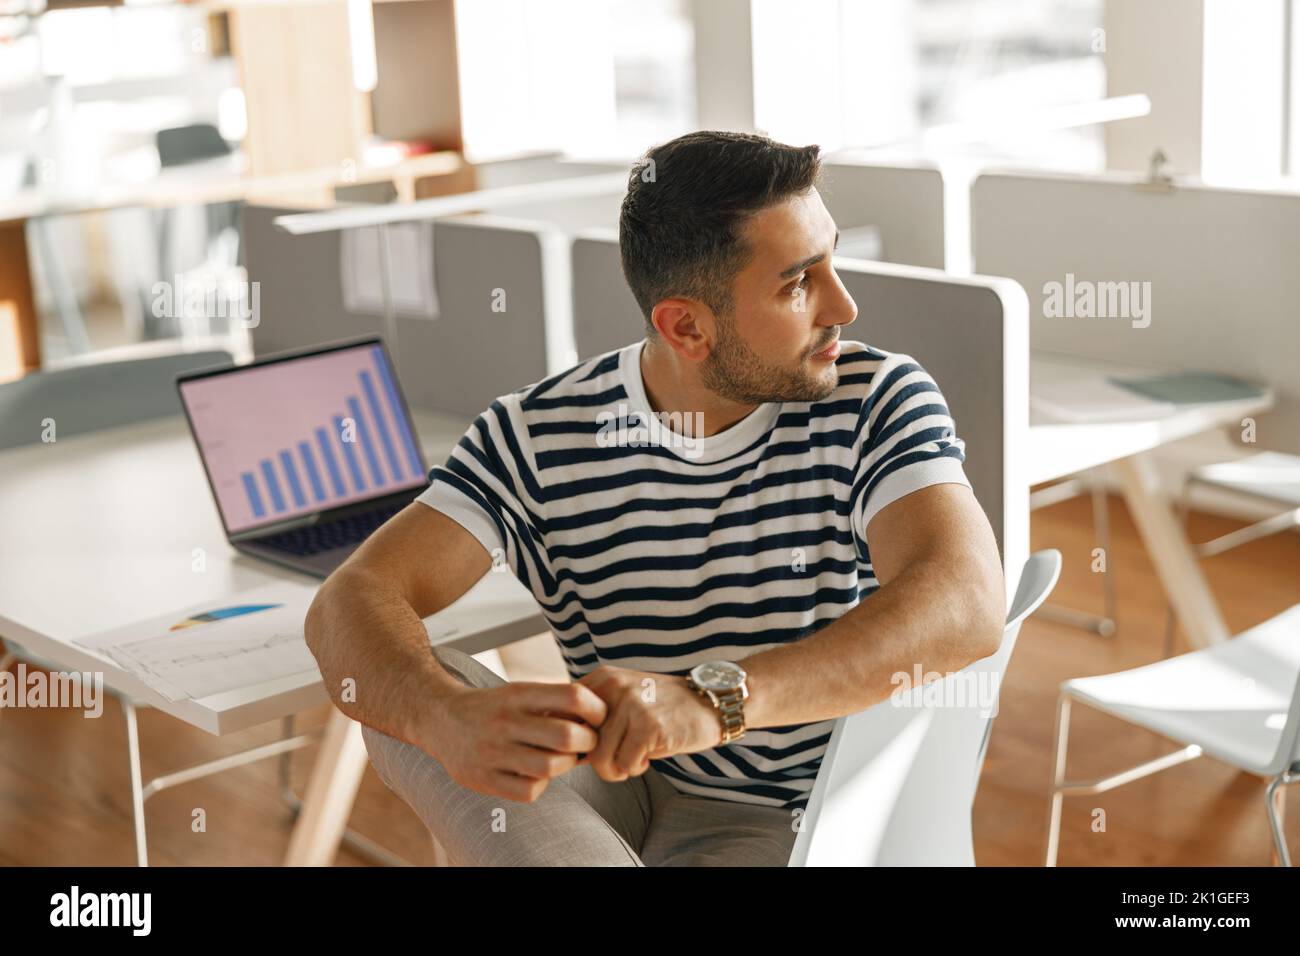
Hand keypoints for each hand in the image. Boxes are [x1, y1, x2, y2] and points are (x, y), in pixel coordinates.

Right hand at [423, 682, 606, 802]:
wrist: (440, 719)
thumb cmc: (494, 707)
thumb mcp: (520, 692)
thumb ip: (555, 702)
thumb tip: (602, 717)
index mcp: (518, 693)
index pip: (573, 697)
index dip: (596, 709)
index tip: (597, 717)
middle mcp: (505, 721)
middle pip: (567, 735)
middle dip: (588, 741)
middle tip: (586, 741)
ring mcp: (492, 751)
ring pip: (551, 766)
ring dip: (566, 765)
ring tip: (562, 758)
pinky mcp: (483, 779)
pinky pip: (530, 790)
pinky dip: (541, 784)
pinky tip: (536, 774)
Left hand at [576, 666, 723, 781]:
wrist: (709, 703)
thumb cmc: (663, 710)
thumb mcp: (624, 702)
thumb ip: (594, 719)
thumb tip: (562, 752)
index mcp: (602, 679)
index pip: (564, 717)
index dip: (574, 743)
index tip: (591, 751)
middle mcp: (613, 687)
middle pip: (581, 743)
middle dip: (598, 761)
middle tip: (619, 760)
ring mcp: (631, 704)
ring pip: (600, 758)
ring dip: (618, 769)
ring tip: (634, 760)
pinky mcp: (649, 726)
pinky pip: (625, 764)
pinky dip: (635, 768)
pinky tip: (649, 757)